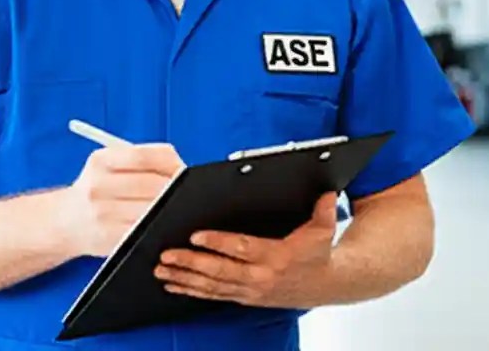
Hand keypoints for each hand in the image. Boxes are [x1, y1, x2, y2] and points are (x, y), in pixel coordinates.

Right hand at [60, 143, 184, 258]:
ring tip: (181, 210)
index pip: (143, 157)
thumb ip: (141, 161)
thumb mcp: (107, 166)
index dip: (170, 162)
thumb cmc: (97, 190)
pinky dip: (160, 228)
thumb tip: (182, 168)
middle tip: (191, 193)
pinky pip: (144, 232)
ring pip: (151, 210)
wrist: (64, 222)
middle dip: (177, 189)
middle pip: (151, 185)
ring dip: (172, 211)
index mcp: (100, 161)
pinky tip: (165, 226)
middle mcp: (98, 185)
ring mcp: (103, 214)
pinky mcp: (108, 238)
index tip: (183, 170)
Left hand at [154, 192, 338, 308]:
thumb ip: (323, 210)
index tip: (196, 235)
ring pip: (212, 286)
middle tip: (167, 255)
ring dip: (185, 279)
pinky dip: (192, 291)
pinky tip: (173, 285)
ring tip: (162, 270)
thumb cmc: (317, 254)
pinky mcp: (245, 298)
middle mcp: (260, 276)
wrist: (326, 285)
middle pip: (220, 270)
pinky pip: (214, 296)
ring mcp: (251, 290)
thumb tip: (326, 191)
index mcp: (276, 256)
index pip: (242, 248)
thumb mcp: (323, 230)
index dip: (218, 242)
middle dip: (191, 263)